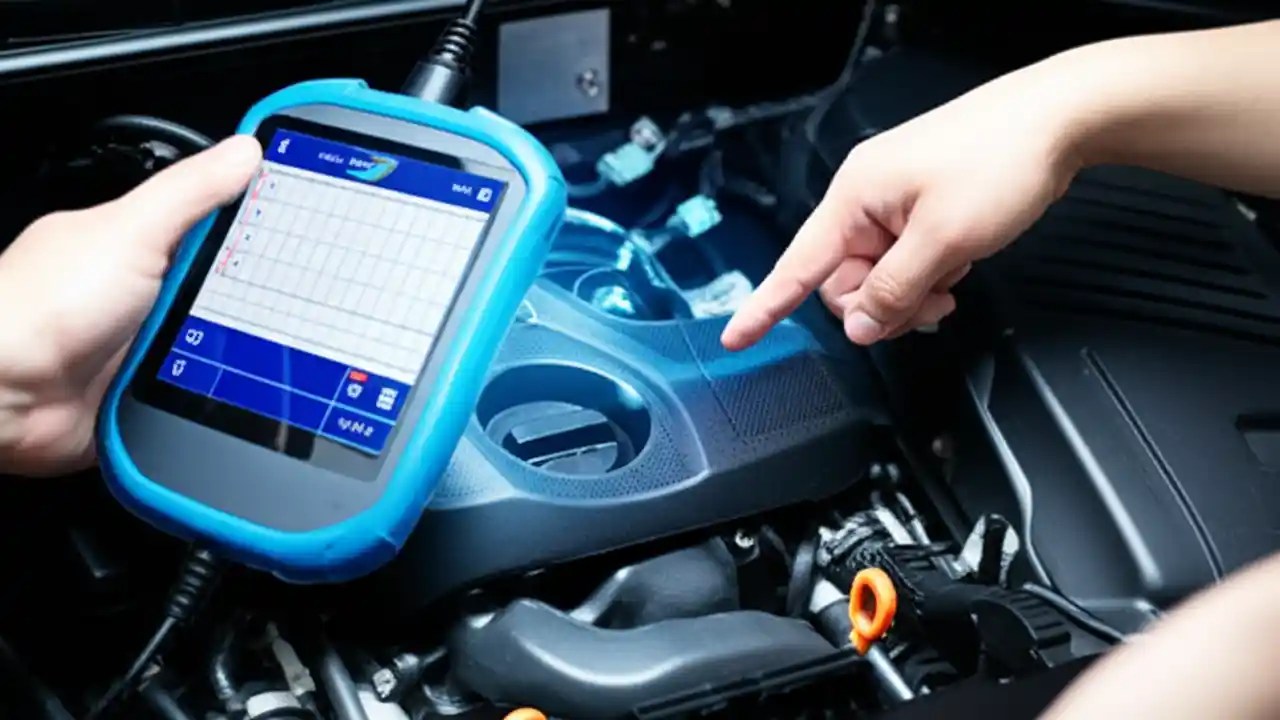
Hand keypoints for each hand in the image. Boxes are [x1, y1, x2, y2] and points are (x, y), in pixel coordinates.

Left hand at [0, 136, 261, 476]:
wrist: (3, 398)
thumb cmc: (39, 309)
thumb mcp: (129, 231)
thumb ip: (189, 192)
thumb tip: (242, 149)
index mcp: (134, 244)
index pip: (213, 226)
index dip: (255, 227)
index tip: (298, 231)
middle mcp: (138, 294)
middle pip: (223, 291)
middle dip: (249, 302)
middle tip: (270, 302)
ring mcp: (140, 347)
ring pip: (216, 346)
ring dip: (230, 355)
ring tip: (240, 352)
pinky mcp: (143, 395)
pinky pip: (197, 393)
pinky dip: (208, 395)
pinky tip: (217, 389)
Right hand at [720, 58, 1085, 349]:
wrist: (1059, 119)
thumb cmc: (1001, 158)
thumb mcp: (944, 240)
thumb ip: (894, 290)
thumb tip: (860, 328)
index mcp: (854, 198)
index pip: (797, 265)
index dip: (765, 306)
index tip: (736, 338)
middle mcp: (866, 199)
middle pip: (846, 282)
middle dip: (884, 304)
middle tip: (933, 303)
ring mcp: (894, 204)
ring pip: (880, 277)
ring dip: (913, 292)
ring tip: (953, 279)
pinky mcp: (921, 208)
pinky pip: (906, 261)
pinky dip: (929, 274)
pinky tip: (958, 263)